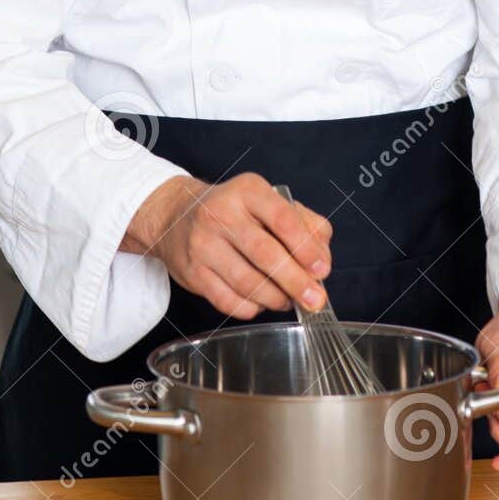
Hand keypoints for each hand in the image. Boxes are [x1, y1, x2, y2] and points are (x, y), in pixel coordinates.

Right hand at [121, 172, 332, 321]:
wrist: (177, 216)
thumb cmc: (235, 211)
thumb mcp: (269, 202)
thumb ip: (305, 224)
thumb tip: (322, 260)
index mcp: (248, 191)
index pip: (283, 219)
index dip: (306, 248)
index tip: (322, 270)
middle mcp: (222, 214)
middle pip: (266, 254)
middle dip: (296, 282)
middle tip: (315, 300)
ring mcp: (204, 244)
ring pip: (248, 283)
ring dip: (276, 299)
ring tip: (289, 301)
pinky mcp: (193, 272)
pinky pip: (229, 301)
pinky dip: (252, 308)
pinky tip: (260, 302)